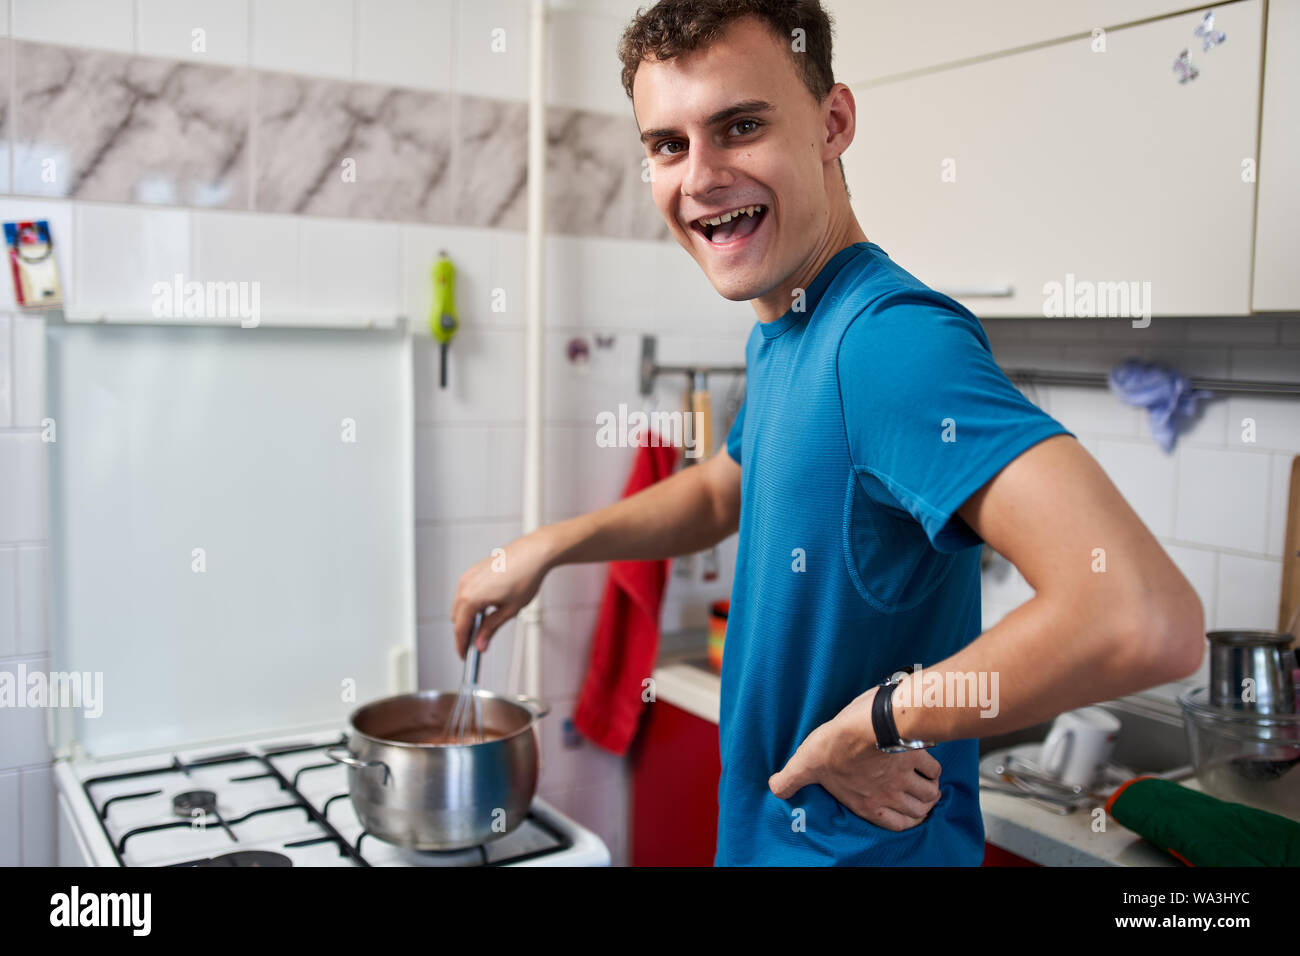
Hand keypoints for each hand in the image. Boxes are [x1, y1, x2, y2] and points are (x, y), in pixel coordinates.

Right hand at [450, 531, 552, 658]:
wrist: (534, 553)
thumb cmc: (526, 576)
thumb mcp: (510, 610)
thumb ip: (491, 629)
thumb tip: (481, 644)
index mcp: (472, 597)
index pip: (460, 628)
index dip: (461, 645)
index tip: (465, 656)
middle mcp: (466, 585)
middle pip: (456, 617)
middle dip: (464, 632)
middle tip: (476, 644)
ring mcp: (468, 576)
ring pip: (459, 604)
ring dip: (466, 618)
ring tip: (483, 628)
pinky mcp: (474, 570)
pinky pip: (464, 592)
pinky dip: (469, 604)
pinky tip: (484, 610)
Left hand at [768, 685, 941, 830]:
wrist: (868, 722)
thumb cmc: (837, 743)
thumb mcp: (806, 762)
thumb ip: (791, 779)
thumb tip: (775, 788)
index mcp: (867, 801)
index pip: (894, 824)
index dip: (903, 822)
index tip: (905, 815)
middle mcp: (890, 794)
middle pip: (917, 811)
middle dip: (919, 809)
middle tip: (916, 801)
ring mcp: (906, 776)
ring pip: (929, 795)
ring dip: (930, 794)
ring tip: (927, 788)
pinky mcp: (917, 755)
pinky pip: (934, 771)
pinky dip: (935, 773)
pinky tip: (929, 769)